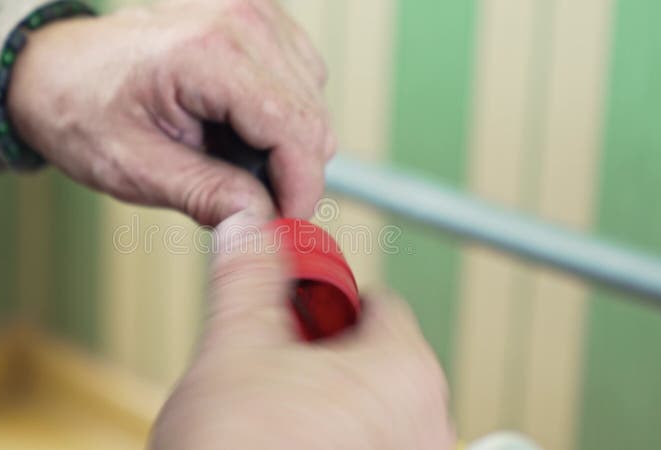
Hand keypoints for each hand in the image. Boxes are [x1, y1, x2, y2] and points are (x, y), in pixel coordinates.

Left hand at [8, 0, 334, 225]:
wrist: (57, 69)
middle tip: (250, 197)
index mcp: (205, 54)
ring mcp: (249, 11)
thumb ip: (206, 195)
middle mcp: (237, 20)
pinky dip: (281, 111)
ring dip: (287, 139)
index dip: (302, 186)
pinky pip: (301, 74)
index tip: (286, 219)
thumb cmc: (82, 109)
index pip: (294, 127)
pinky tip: (239, 124)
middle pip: (311, 114)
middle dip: (293, 168)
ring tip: (231, 154)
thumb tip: (262, 221)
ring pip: (313, 96)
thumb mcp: (136, 168)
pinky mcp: (254, 17)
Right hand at [150, 215, 454, 449]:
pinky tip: (287, 443)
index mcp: (404, 369)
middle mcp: (427, 421)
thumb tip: (248, 228)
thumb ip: (247, 278)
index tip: (292, 309)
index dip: (325, 296)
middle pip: (375, 352)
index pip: (377, 300)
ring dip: (326, 397)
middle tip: (274, 369)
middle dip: (322, 352)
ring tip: (274, 415)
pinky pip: (371, 439)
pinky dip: (336, 434)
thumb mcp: (232, 350)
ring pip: (369, 402)